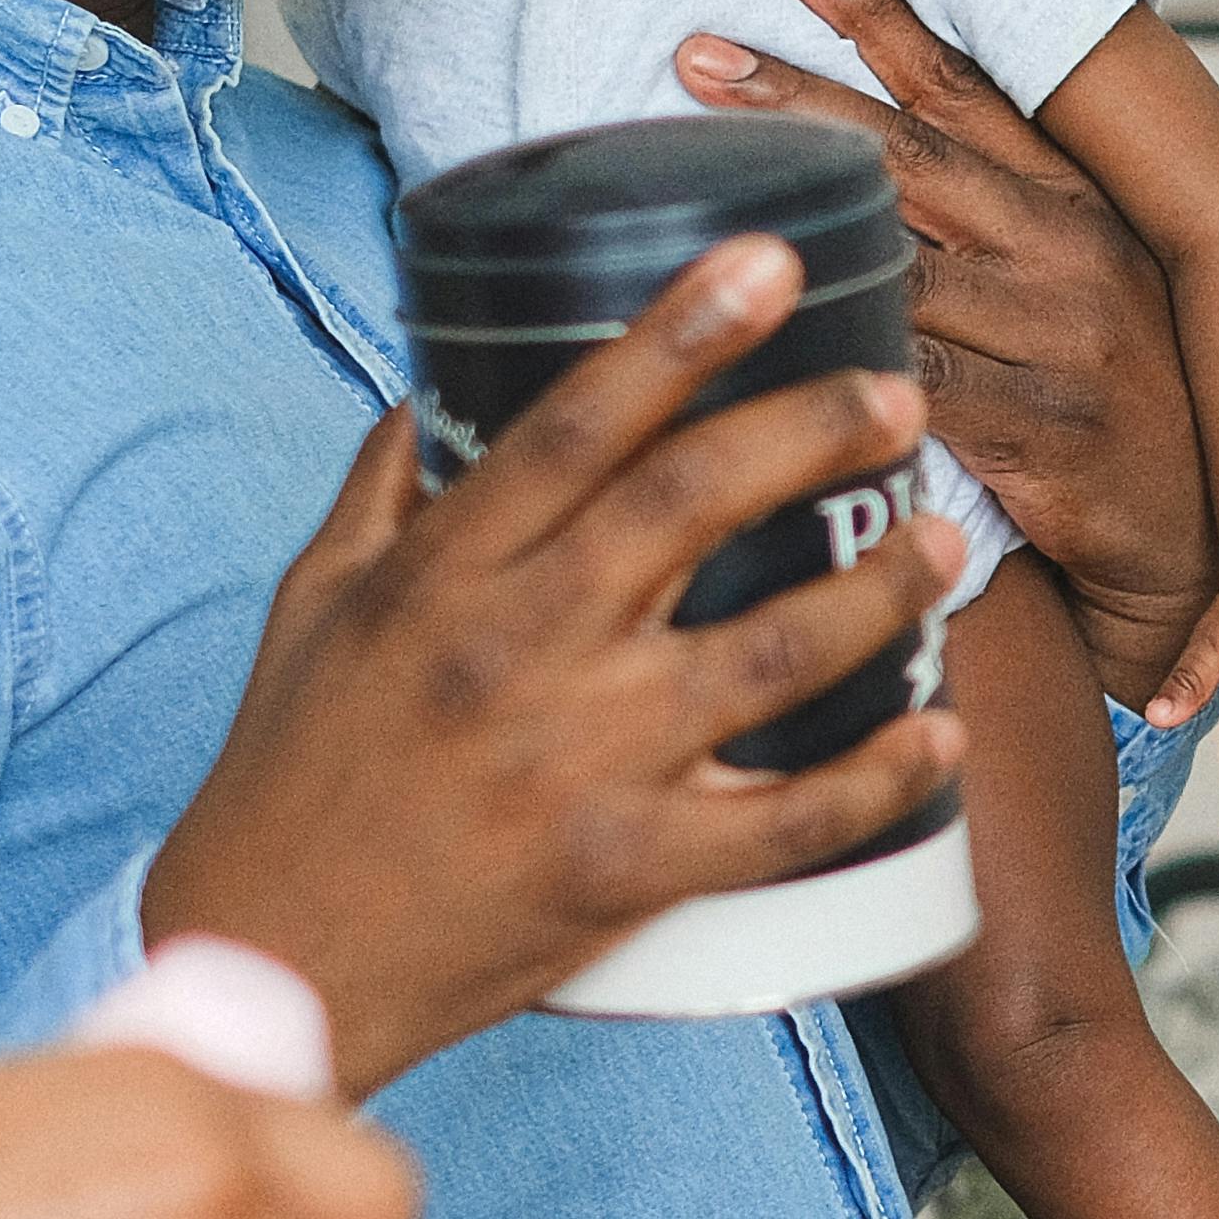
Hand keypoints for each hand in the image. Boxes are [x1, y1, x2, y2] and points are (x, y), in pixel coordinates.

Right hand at [145, 234, 974, 1081]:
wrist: (276, 955)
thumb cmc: (294, 770)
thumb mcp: (312, 604)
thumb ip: (383, 489)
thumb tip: (434, 386)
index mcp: (443, 574)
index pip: (576, 422)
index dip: (679, 333)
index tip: (768, 263)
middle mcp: (517, 651)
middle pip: (690, 505)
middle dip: (812, 431)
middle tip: (899, 396)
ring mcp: (580, 764)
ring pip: (768, 653)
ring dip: (877, 589)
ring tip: (943, 538)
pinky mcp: (624, 870)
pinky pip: (781, 823)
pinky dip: (875, 780)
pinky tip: (940, 734)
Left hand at [678, 0, 1215, 694]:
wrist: (1201, 540)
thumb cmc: (1123, 405)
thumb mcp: (1089, 285)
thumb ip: (1001, 218)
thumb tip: (875, 151)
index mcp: (1080, 204)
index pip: (970, 90)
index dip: (882, 18)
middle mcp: (1074, 254)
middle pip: (914, 158)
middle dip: (803, 98)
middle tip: (701, 49)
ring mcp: (1060, 339)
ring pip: (902, 262)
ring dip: (797, 218)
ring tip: (702, 177)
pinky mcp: (1042, 429)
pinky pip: (917, 384)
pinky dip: (841, 358)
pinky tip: (765, 331)